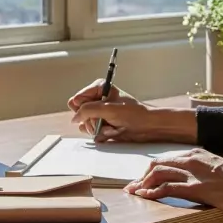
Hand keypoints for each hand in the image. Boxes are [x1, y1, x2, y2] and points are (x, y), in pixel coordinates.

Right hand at [67, 80, 194, 143]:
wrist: (148, 126)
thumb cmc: (133, 113)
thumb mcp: (108, 109)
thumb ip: (87, 110)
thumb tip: (74, 118)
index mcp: (98, 88)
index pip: (77, 99)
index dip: (82, 108)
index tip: (96, 111)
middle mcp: (97, 100)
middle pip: (79, 113)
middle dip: (90, 120)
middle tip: (103, 121)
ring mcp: (100, 114)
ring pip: (84, 124)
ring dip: (96, 128)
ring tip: (111, 127)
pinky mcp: (103, 125)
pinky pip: (92, 132)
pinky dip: (101, 134)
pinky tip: (112, 132)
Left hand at [124, 148, 222, 216]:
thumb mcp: (218, 170)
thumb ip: (202, 171)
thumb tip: (192, 180)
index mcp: (197, 154)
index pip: (166, 159)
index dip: (150, 170)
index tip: (142, 180)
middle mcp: (192, 160)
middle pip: (157, 164)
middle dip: (141, 176)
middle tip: (132, 187)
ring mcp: (193, 173)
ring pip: (158, 174)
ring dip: (142, 184)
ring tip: (134, 193)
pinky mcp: (196, 188)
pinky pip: (166, 188)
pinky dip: (152, 192)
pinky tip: (144, 197)